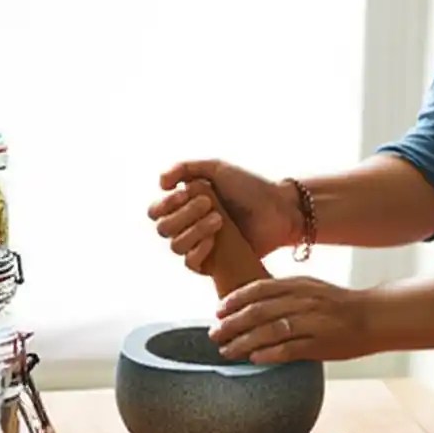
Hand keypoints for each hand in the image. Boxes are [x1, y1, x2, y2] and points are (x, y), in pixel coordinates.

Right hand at [147, 159, 301, 272]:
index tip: (187, 192)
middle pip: (162, 228)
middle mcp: (187, 226)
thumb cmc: (249, 188)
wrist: (277, 210)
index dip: (166, 203)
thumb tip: (160, 183)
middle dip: (183, 214)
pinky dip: (198, 249)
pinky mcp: (212, 263)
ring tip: (219, 219)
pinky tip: (215, 239)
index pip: (155, 210)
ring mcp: (198, 246)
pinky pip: (190, 263)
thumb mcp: (216, 169)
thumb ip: (185, 169)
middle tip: (209, 202)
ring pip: (174, 246)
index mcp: (183, 205)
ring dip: (193, 230)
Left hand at [209, 277, 379, 363]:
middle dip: (231, 323)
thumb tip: (252, 303)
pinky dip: (267, 354)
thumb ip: (285, 292)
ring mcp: (312, 322)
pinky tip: (253, 359)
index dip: (235, 299)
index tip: (218, 310)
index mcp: (299, 284)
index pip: (259, 288)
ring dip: (243, 342)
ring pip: (268, 332)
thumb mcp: (312, 288)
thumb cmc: (339, 305)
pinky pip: (288, 350)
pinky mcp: (320, 344)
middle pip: (258, 311)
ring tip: (226, 351)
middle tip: (214, 334)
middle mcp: (303, 301)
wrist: (374, 317)